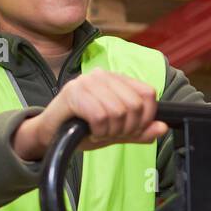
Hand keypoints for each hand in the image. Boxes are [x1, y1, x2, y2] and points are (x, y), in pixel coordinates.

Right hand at [13, 71, 167, 160]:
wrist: (48, 135)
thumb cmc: (80, 130)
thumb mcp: (114, 131)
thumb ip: (138, 130)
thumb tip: (162, 128)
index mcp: (115, 79)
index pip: (147, 94)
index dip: (145, 118)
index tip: (129, 130)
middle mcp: (102, 75)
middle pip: (134, 105)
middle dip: (126, 128)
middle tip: (109, 133)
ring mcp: (86, 82)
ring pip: (118, 112)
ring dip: (110, 131)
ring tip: (97, 132)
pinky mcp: (73, 93)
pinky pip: (100, 116)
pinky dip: (98, 130)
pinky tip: (90, 131)